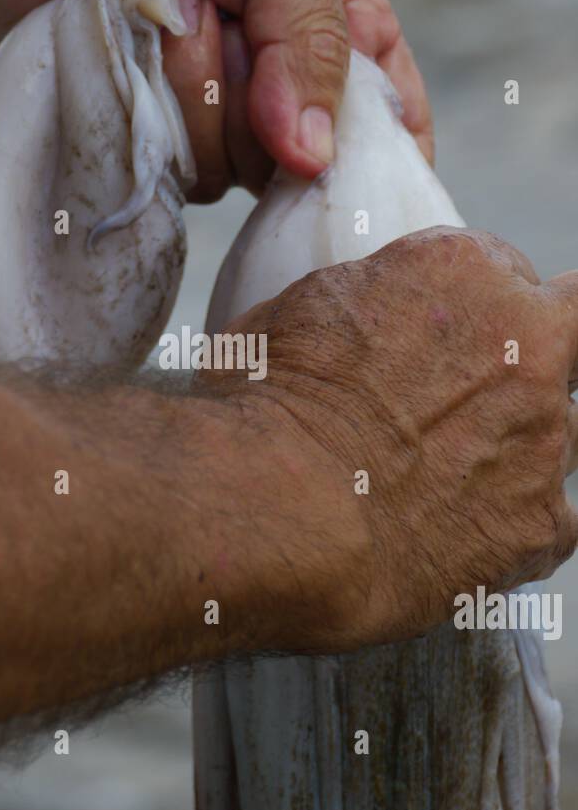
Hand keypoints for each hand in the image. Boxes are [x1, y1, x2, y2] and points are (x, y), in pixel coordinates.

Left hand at [0, 0, 431, 195]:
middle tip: (223, 5)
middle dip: (259, 91)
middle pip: (299, 159)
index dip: (388, 153)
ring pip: (226, 166)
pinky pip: (163, 163)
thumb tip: (312, 158)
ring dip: (191, 81)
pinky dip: (144, 99)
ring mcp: (207, 110)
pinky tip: (128, 40)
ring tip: (165, 2)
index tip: (372, 175)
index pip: (388, 112)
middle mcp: (274, 80)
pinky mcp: (144, 128)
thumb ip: (312, 44)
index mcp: (332, 20)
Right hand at [201, 228, 577, 648]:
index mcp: (461, 269)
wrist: (274, 509)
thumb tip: (358, 323)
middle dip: (529, 361)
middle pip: (562, 338)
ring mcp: (546, 437)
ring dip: (522, 447)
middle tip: (473, 396)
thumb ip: (361, 302)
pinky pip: (556, 524)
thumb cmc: (261, 405)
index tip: (436, 339)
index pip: (501, 270)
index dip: (470, 308)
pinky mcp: (542, 525)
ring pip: (567, 433)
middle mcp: (527, 343)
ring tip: (449, 481)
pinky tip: (462, 539)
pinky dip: (517, 528)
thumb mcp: (297, 311)